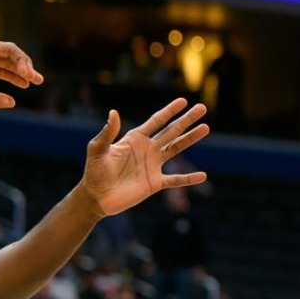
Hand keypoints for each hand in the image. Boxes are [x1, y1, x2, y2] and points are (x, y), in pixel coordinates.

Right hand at [0, 39, 41, 111]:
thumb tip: (13, 102)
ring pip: (12, 54)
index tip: (26, 84)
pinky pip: (11, 50)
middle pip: (9, 61)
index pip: (0, 69)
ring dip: (26, 66)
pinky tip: (26, 73)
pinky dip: (21, 60)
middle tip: (38, 81)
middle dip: (25, 70)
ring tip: (34, 79)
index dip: (14, 76)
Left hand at [77, 100, 208, 216]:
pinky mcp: (155, 183)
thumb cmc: (94, 172)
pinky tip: (203, 176)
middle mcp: (147, 149)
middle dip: (187, 120)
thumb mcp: (97, 150)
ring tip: (205, 128)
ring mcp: (153, 166)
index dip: (169, 111)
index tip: (183, 101)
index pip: (156, 121)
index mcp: (135, 139)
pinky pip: (176, 180)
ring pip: (177, 149)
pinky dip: (189, 179)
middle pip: (172, 131)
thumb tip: (114, 112)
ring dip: (191, 139)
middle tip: (202, 108)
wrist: (96, 197)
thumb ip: (107, 133)